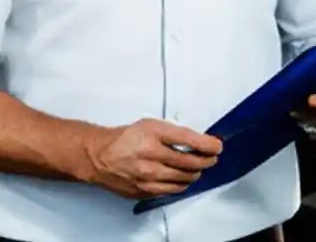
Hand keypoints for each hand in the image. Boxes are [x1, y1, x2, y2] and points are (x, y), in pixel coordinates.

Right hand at [85, 118, 221, 198]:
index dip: (208, 145)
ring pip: (185, 179)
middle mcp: (151, 155)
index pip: (189, 140)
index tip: (217, 146)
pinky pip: (172, 190)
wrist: (99, 156)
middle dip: (206, 160)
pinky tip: (180, 177)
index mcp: (153, 134)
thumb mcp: (149, 125)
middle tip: (210, 158)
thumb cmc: (125, 138)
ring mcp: (148, 176)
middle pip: (192, 163)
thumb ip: (173, 133)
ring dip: (195, 173)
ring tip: (195, 168)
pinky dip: (180, 184)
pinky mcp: (145, 190)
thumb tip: (198, 142)